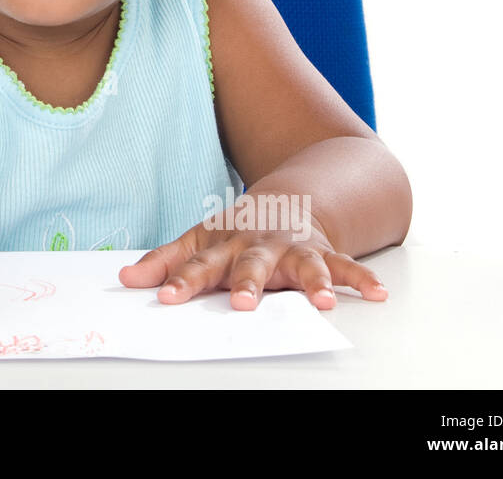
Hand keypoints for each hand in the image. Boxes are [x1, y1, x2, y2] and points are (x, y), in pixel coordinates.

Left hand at [118, 202, 387, 310]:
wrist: (286, 199)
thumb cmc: (236, 230)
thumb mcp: (197, 240)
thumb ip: (163, 262)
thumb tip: (124, 280)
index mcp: (223, 246)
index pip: (197, 265)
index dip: (180, 281)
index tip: (165, 297)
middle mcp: (259, 247)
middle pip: (250, 266)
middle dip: (246, 283)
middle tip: (241, 303)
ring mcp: (292, 248)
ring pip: (304, 265)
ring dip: (314, 282)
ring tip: (324, 301)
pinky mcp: (323, 253)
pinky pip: (346, 266)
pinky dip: (362, 280)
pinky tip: (378, 295)